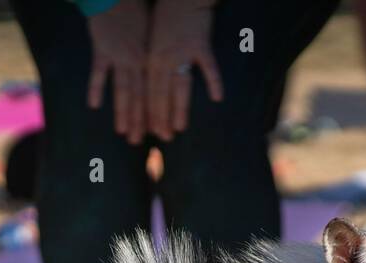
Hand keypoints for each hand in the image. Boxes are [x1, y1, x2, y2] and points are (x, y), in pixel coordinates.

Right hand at [86, 0, 150, 144]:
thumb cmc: (135, 15)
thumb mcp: (149, 38)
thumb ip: (150, 62)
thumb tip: (156, 83)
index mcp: (150, 60)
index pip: (153, 93)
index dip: (155, 114)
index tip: (157, 133)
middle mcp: (137, 61)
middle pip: (140, 97)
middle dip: (139, 121)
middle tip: (138, 142)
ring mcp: (119, 56)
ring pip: (123, 89)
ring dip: (123, 112)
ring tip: (122, 132)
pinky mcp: (102, 50)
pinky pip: (99, 72)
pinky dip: (96, 88)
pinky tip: (94, 105)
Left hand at [144, 0, 222, 140]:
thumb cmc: (166, 21)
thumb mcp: (152, 44)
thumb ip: (153, 67)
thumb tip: (153, 90)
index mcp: (151, 60)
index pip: (148, 93)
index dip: (149, 113)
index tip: (150, 133)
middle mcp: (163, 58)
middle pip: (161, 93)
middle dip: (161, 118)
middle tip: (164, 138)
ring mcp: (182, 52)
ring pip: (180, 85)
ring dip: (180, 108)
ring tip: (180, 128)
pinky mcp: (200, 44)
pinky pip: (208, 66)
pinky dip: (213, 81)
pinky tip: (217, 97)